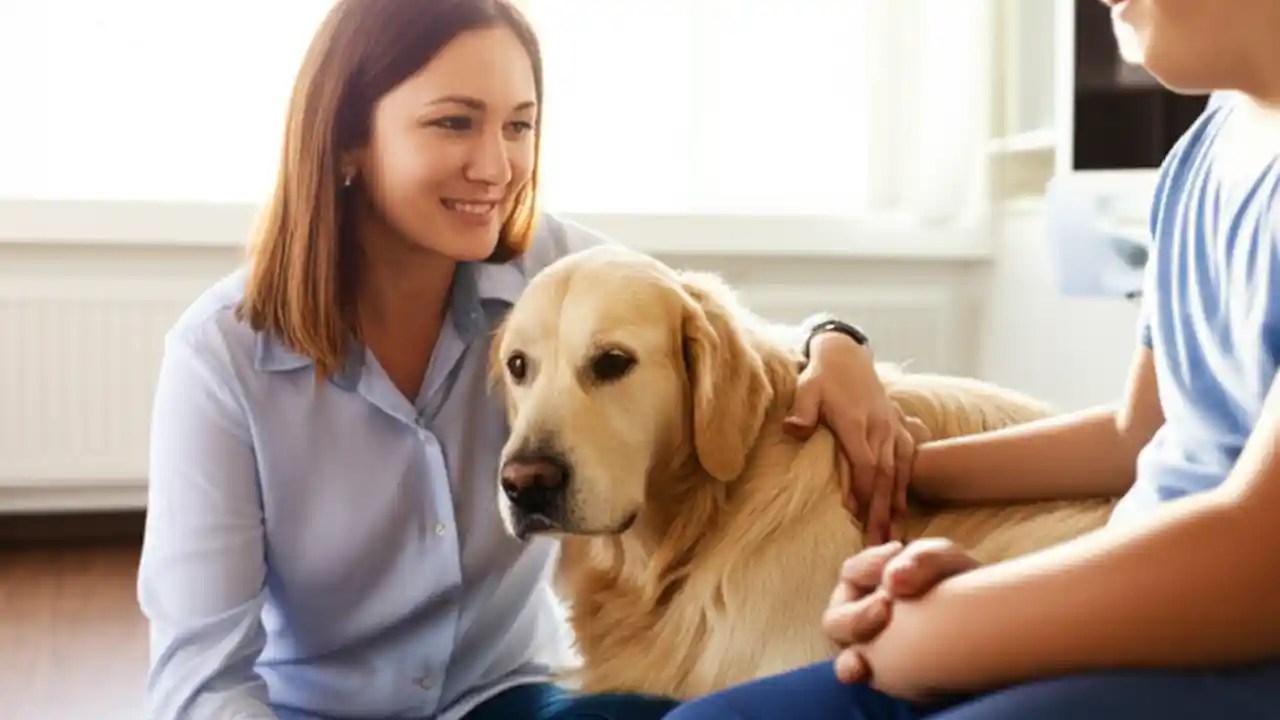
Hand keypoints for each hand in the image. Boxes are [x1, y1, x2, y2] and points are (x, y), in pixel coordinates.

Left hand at [787, 333, 930, 543]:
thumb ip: (802, 410)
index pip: (865, 464)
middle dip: (882, 512)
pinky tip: (904, 511)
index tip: (859, 518)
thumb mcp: (807, 388)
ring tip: (896, 538)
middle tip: (879, 545)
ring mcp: (892, 429)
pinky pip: (908, 461)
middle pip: (885, 477)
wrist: (846, 355)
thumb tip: (793, 429)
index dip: (863, 491)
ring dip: (897, 506)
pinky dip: (907, 488)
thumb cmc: (822, 376)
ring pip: (900, 473)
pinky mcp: (898, 428)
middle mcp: (880, 428)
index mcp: (857, 423)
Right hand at [823, 539, 981, 684]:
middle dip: (856, 616)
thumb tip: (893, 580)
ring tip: (874, 637)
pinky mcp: (879, 670)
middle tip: (886, 606)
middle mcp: (859, 613)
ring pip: (842, 645)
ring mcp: (867, 645)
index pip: (852, 572)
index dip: (867, 567)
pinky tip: (862, 668)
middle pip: (837, 617)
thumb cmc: (956, 582)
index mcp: (869, 580)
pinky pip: (853, 669)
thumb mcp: (944, 559)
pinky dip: (852, 668)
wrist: (987, 621)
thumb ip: (922, 559)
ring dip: (853, 642)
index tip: (895, 558)